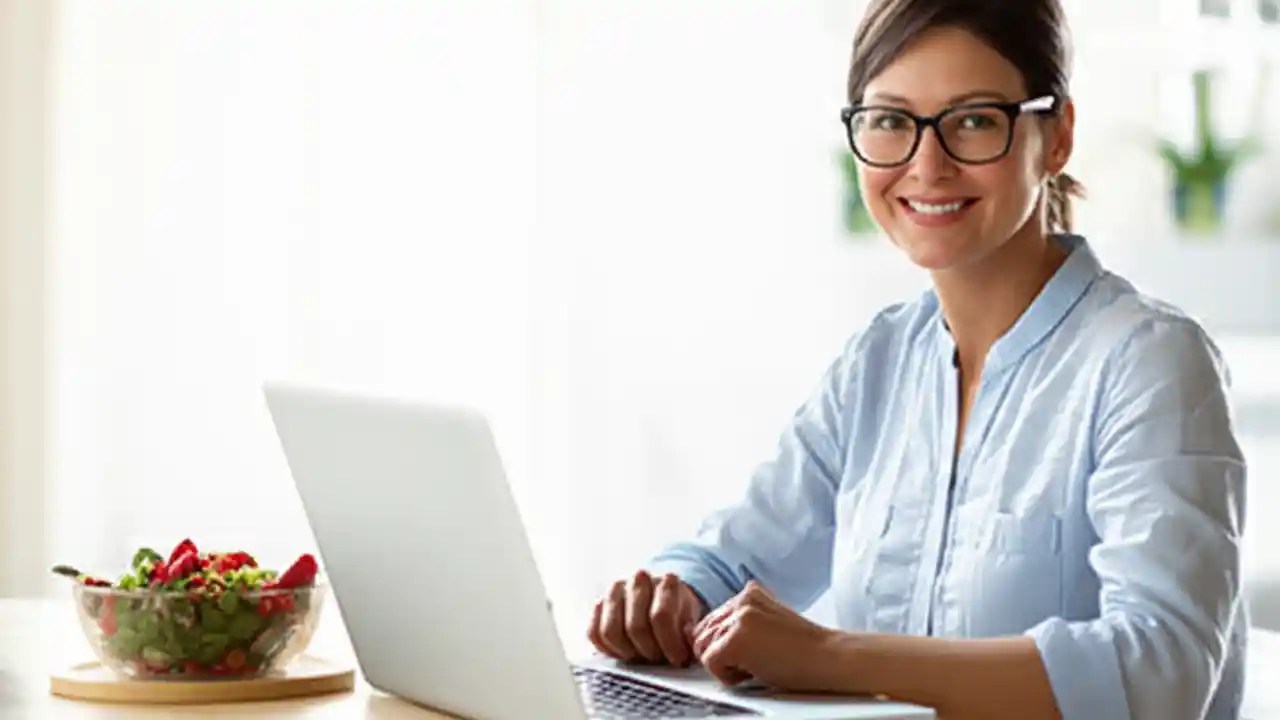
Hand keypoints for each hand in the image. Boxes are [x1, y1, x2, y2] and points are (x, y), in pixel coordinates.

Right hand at [588, 570, 706, 665]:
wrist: (662, 600)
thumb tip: (685, 640)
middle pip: (636, 627)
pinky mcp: (598, 604)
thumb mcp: (693, 621)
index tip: (678, 659)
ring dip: (627, 652)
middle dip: (649, 651)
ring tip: (641, 656)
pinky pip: (593, 632)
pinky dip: (608, 649)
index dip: (670, 645)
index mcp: (666, 581)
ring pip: (611, 630)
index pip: (661, 617)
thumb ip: (691, 633)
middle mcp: (639, 580)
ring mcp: (615, 590)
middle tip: (658, 659)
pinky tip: (624, 652)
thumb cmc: (679, 615)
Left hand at [690, 580, 843, 690]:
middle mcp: (742, 599)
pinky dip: (727, 675)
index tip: (747, 653)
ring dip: (725, 664)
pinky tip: (754, 672)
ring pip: (704, 647)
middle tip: (750, 663)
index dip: (724, 643)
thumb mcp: (768, 624)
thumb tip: (701, 638)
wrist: (830, 659)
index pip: (713, 619)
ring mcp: (739, 617)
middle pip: (703, 631)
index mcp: (749, 592)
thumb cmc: (803, 651)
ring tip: (755, 666)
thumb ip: (739, 624)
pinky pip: (710, 662)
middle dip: (719, 653)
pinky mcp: (737, 639)